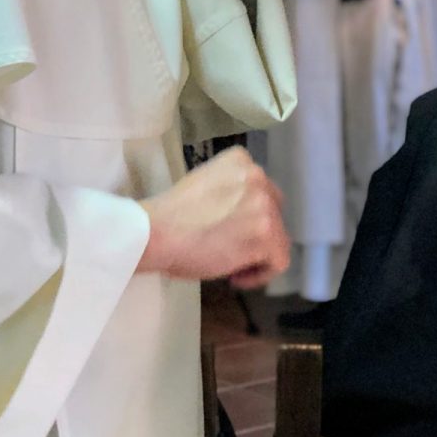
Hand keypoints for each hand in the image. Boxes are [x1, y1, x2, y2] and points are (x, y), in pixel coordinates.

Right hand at [137, 146, 290, 288]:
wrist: (157, 232)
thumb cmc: (170, 214)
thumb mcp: (204, 184)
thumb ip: (229, 191)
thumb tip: (241, 215)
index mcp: (240, 160)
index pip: (260, 190)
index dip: (249, 215)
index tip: (230, 230)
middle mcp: (258, 176)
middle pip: (273, 211)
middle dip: (257, 233)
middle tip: (232, 248)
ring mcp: (264, 205)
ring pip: (278, 237)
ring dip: (257, 254)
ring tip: (229, 265)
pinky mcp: (267, 234)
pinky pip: (279, 260)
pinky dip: (260, 274)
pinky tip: (236, 276)